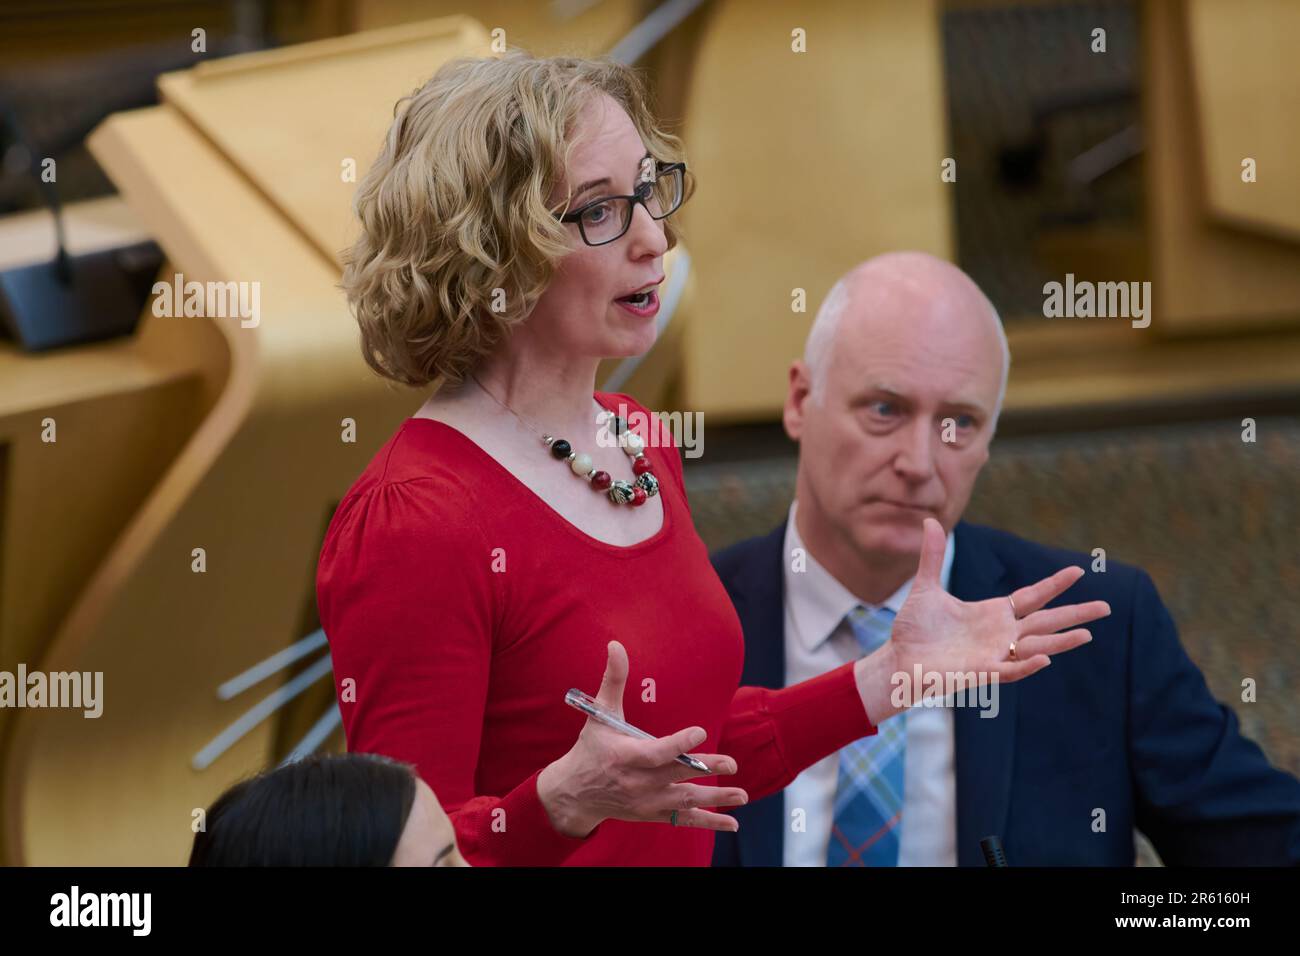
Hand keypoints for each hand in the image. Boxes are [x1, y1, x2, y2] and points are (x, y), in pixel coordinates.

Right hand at [537, 640, 747, 837]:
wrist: (574, 793)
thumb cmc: (590, 748)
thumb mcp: (599, 714)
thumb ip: (613, 680)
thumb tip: (615, 645)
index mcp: (624, 756)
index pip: (655, 753)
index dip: (678, 744)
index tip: (700, 732)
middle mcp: (637, 782)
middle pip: (676, 776)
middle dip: (705, 769)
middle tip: (732, 764)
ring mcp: (646, 801)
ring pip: (684, 801)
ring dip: (715, 799)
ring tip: (742, 793)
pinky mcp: (652, 814)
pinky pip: (683, 821)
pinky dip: (708, 822)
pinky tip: (733, 823)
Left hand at [854, 517, 1110, 723]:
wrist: (898, 659)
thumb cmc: (914, 629)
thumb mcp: (926, 588)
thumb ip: (932, 557)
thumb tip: (929, 520)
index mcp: (993, 614)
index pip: (1031, 597)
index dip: (1054, 585)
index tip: (1079, 570)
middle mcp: (1000, 634)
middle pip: (1046, 622)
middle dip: (1075, 614)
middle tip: (1107, 607)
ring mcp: (993, 654)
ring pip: (1036, 648)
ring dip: (1060, 642)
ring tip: (1087, 634)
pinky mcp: (981, 673)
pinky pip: (1010, 671)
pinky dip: (1027, 665)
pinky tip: (1046, 660)